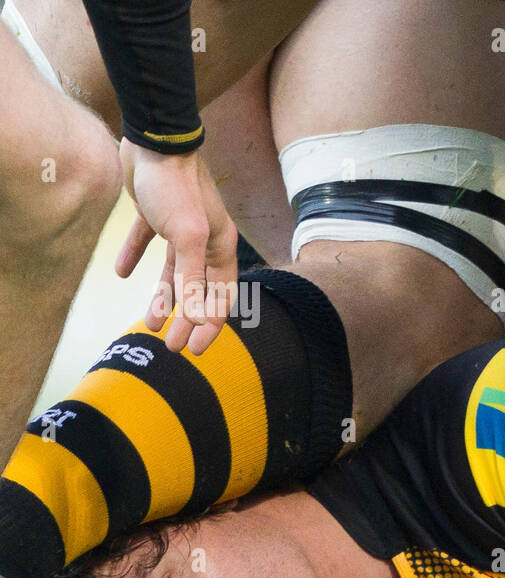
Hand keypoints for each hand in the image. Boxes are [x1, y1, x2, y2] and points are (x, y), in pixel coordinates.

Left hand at [116, 141, 238, 354]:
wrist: (153, 141)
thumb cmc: (176, 188)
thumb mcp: (187, 236)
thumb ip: (191, 277)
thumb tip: (195, 317)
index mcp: (221, 248)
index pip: (219, 297)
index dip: (208, 326)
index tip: (193, 348)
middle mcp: (205, 241)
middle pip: (197, 291)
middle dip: (186, 320)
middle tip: (172, 346)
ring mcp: (179, 228)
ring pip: (173, 273)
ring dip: (163, 299)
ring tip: (151, 323)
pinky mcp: (154, 214)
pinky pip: (145, 243)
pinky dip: (135, 258)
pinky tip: (123, 272)